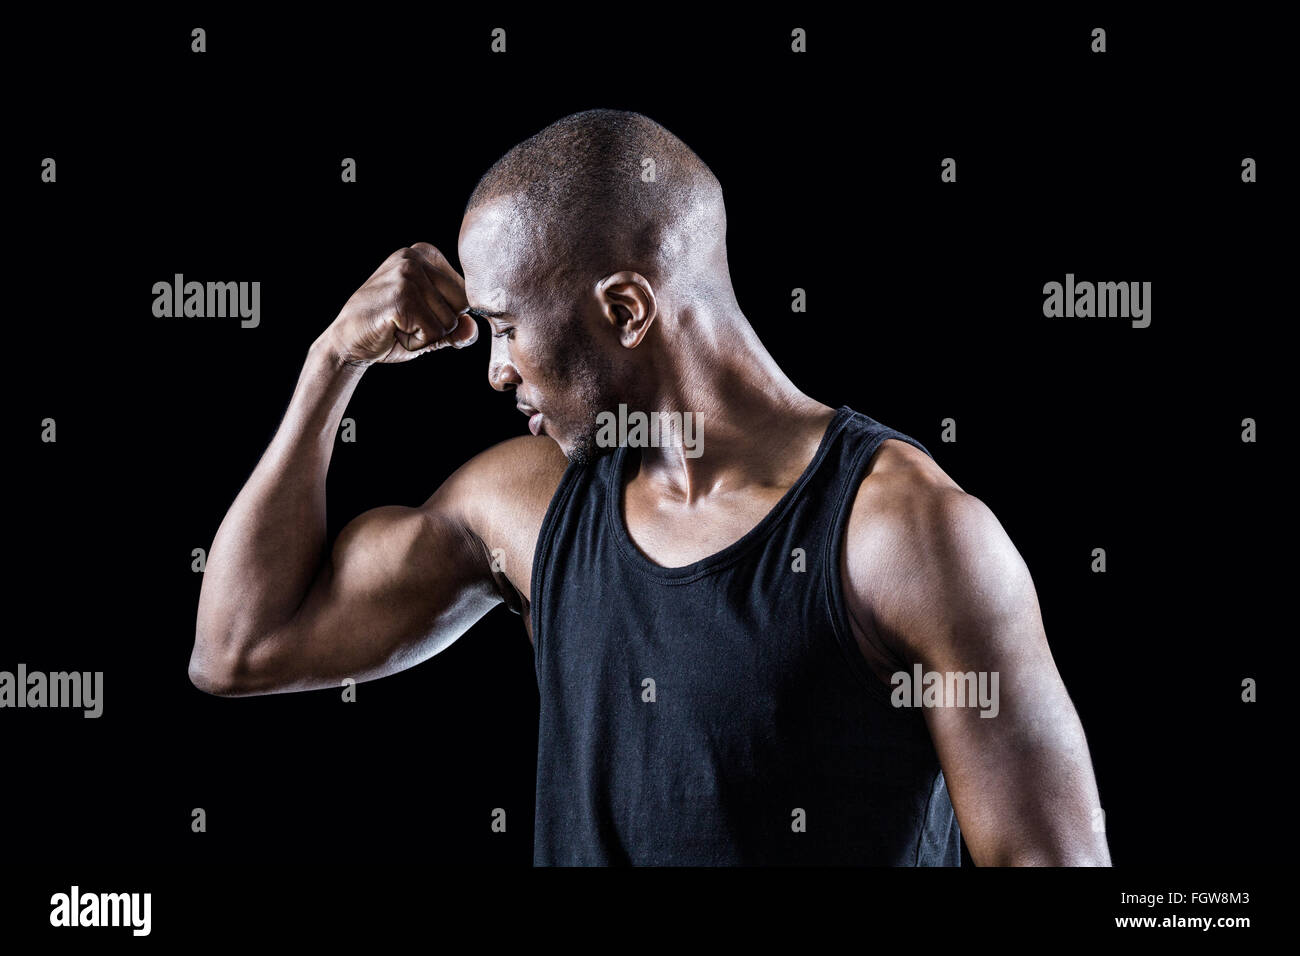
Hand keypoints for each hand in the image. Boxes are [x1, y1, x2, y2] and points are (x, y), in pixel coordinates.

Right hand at [323, 242, 477, 366]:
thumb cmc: (390, 329)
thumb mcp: (431, 326)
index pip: (466, 294)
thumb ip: (457, 327)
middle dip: (438, 326)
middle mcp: (415, 257)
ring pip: (449, 323)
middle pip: (461, 307)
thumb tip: (472, 329)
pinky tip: (393, 331)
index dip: (445, 316)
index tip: (414, 312)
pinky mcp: (401, 297)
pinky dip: (415, 343)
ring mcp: (407, 275)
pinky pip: (433, 334)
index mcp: (425, 253)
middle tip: (405, 321)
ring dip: (426, 336)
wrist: (347, 340)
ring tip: (398, 325)